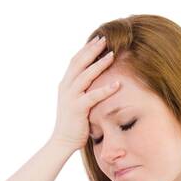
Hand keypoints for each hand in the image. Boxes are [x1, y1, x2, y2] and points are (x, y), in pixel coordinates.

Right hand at [50, 36, 118, 150]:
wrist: (62, 141)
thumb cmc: (73, 122)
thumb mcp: (76, 101)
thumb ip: (83, 89)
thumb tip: (96, 79)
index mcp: (65, 84)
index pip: (75, 61)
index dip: (86, 48)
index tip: (98, 38)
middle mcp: (66, 87)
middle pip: (79, 63)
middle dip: (92, 50)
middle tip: (105, 39)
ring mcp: (70, 97)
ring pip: (85, 75)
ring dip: (99, 64)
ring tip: (112, 55)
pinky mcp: (77, 109)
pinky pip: (92, 96)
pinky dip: (105, 90)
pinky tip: (117, 84)